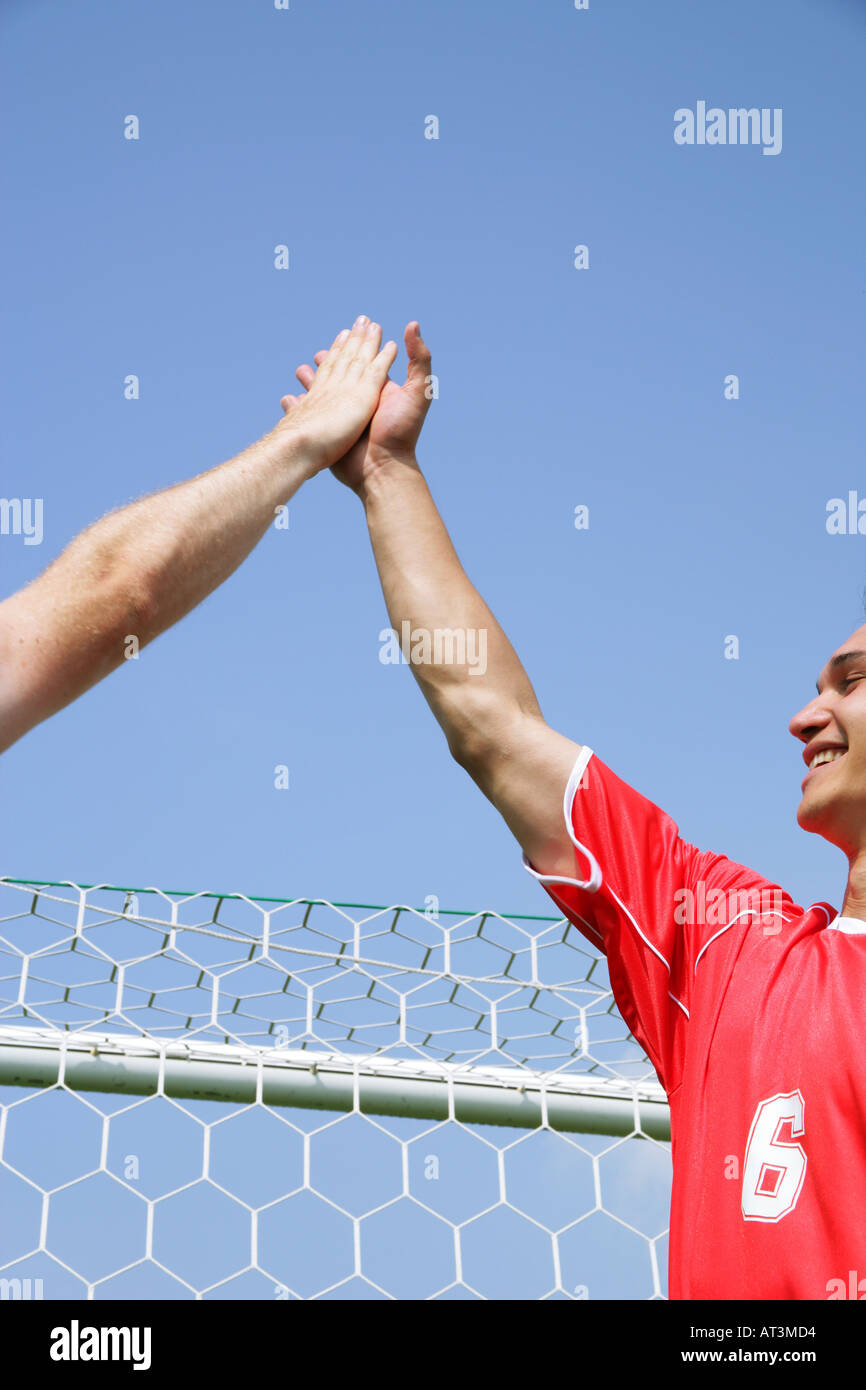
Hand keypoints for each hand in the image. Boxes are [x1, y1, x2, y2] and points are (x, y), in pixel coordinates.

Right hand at [281, 322, 431, 493]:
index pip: (362, 363)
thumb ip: (420, 360)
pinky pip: (309, 415)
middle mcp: (358, 402)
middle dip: (327, 364)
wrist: (382, 470)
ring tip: (299, 372)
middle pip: (339, 377)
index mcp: (376, 390)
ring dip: (310, 383)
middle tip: (316, 355)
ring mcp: (342, 418)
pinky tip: (287, 400)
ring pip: (321, 394)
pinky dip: (297, 407)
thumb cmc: (401, 432)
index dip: (353, 348)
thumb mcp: (416, 392)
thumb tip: (412, 325)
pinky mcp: (328, 432)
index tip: (343, 333)